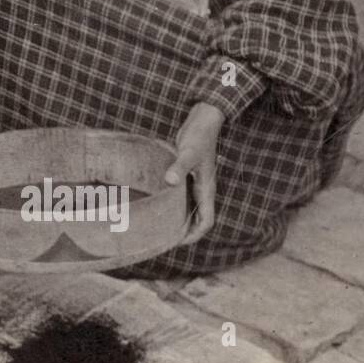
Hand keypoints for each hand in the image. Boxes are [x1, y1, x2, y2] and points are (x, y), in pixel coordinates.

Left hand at [166, 102, 222, 233]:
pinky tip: (156, 201)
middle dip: (184, 231)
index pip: (205, 221)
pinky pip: (181, 195)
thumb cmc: (199, 137)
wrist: (203, 121)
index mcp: (206, 190)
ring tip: (158, 225)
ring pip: (188, 207)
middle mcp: (202, 189)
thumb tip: (170, 181)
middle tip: (163, 237)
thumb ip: (179, 167)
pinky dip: (172, 202)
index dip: (194, 235)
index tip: (177, 241)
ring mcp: (195, 182)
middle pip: (196, 218)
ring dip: (177, 217)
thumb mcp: (189, 153)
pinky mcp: (187, 174)